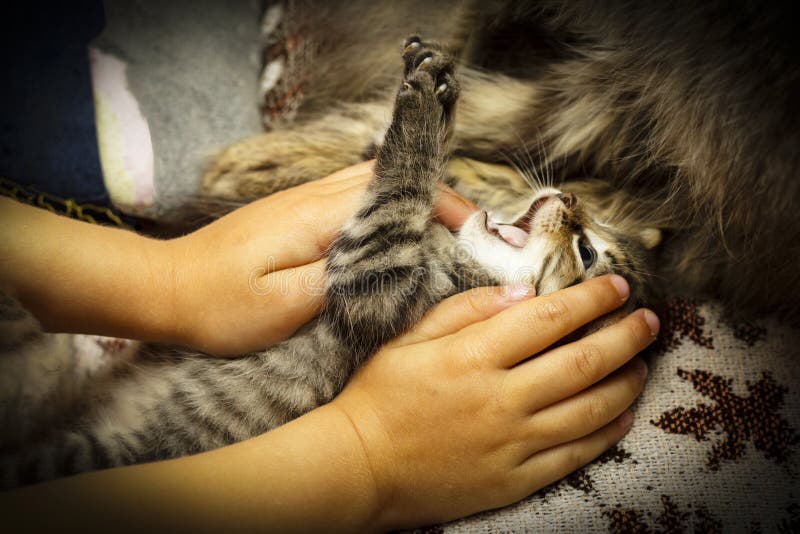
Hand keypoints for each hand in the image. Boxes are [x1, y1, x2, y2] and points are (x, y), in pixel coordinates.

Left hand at [169, 161, 477, 355]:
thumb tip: (396, 259)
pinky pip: (351, 200)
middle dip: (436, 200)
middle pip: (391, 179)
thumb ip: (344, 278)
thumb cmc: (218, 303)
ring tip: (442, 236)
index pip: (397, 193)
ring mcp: (302, 201)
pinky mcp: (293, 214)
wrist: (164, 288)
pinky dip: (383, 210)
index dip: (443, 206)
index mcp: (319, 215)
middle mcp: (314, 197)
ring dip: (410, 203)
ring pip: (372, 185)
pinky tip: (392, 238)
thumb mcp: (284, 304)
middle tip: (469, 236)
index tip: (476, 230)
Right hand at [331, 274, 656, 529]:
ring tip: (643, 363)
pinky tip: (622, 414)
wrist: (361, 466)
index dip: (590, 298)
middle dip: (625, 336)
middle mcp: (500, 399)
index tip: (617, 285)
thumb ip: (466, 309)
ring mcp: (511, 443)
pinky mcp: (515, 479)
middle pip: (582, 361)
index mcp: (472, 356)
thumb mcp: (409, 337)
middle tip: (649, 320)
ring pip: (589, 409)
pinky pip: (574, 454)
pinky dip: (606, 432)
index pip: (548, 318)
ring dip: (626, 382)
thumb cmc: (380, 394)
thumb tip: (523, 291)